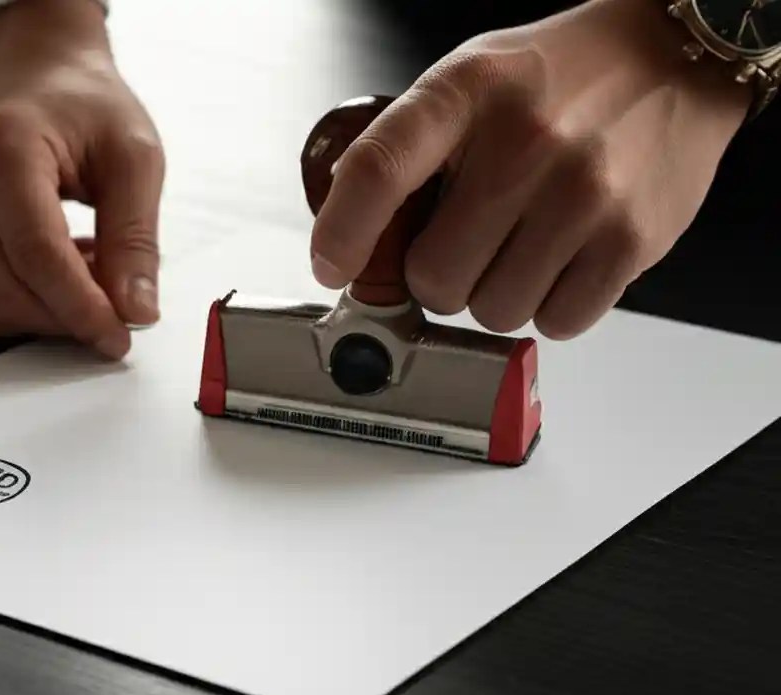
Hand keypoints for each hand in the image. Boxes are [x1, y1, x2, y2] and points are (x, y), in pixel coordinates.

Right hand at [0, 0, 163, 358]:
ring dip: (48, 310)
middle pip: (7, 292)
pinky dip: (21, 299)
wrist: (28, 78)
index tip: (121, 335)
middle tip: (118, 305)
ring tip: (88, 266)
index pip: (36, 254)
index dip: (81, 308)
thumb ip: (136, 236)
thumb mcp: (134, 155)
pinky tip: (49, 263)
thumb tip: (134, 310)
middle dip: (68, 316)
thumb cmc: (80, 106)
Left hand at [310, 0, 751, 339]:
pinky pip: (558, 321)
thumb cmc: (560, 77)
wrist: (676, 58)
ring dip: (494, 294)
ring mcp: (584, 195)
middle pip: (434, 276)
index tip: (333, 266)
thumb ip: (408, 148)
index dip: (342, 234)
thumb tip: (349, 233)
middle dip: (435, 277)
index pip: (378, 171)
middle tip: (459, 246)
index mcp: (467, 92)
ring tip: (517, 246)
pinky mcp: (632, 240)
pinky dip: (550, 305)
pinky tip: (558, 259)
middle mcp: (527, 143)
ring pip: (494, 311)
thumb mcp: (469, 81)